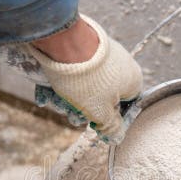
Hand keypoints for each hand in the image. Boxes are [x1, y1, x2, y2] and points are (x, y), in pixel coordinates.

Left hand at [29, 15, 141, 142]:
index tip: (95, 125)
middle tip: (72, 115)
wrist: (63, 42)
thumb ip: (111, 126)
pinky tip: (48, 91)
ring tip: (57, 101)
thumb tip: (118, 136)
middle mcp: (120, 66)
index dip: (110, 118)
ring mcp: (100, 55)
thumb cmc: (88, 81)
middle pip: (102, 97)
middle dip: (84, 109)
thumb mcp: (100, 112)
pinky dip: (61, 83)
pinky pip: (73, 72)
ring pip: (84, 86)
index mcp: (132, 80)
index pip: (125, 105)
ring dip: (69, 99)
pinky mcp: (80, 47)